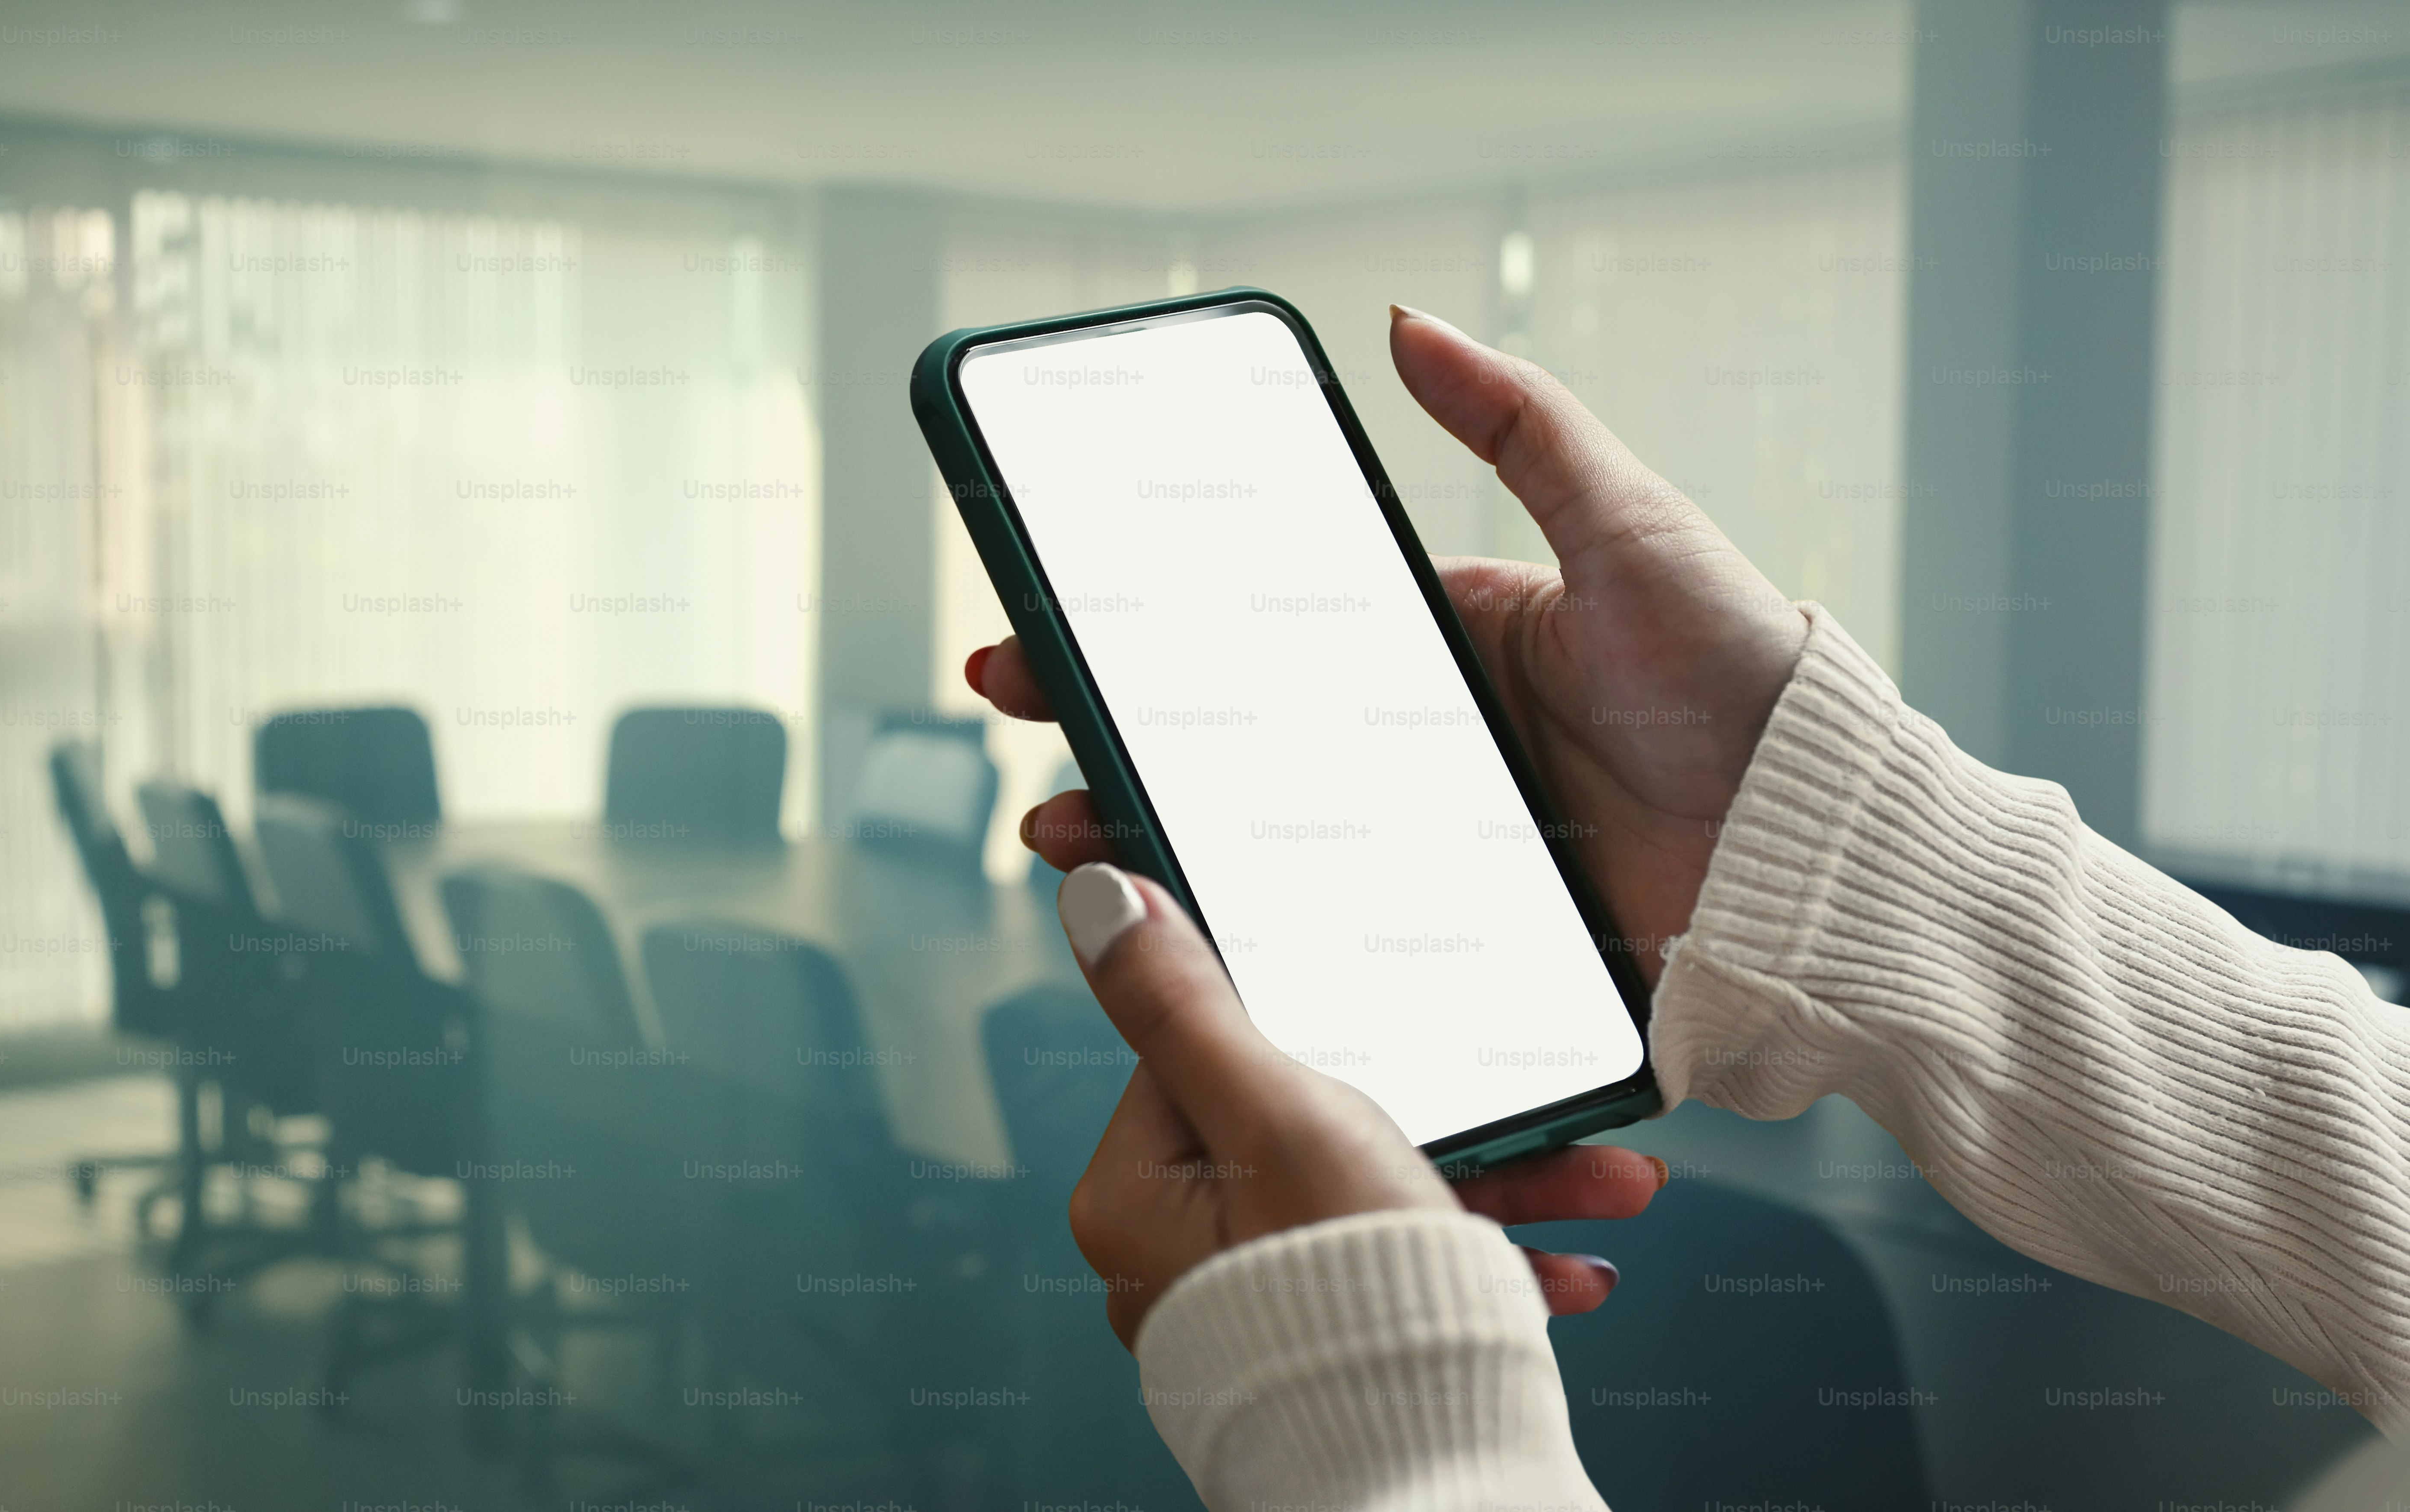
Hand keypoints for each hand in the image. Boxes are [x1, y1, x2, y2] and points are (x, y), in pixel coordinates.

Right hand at [970, 304, 1808, 981]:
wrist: (1820, 832)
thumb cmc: (1735, 666)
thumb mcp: (1620, 521)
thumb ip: (1513, 421)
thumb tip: (1407, 319)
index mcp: (1444, 646)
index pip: (1266, 635)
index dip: (1154, 634)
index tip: (1056, 630)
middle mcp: (1426, 747)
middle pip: (1239, 743)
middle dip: (1119, 737)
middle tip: (1026, 737)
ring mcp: (1439, 843)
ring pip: (1267, 844)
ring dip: (1159, 840)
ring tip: (1072, 838)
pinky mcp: (1469, 931)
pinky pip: (1344, 933)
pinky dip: (1259, 936)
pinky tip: (1190, 938)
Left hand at [1058, 863, 1664, 1348]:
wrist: (1427, 1463)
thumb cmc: (1341, 1295)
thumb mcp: (1275, 1110)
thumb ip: (1192, 1004)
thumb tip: (1098, 904)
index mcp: (1140, 1197)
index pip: (1207, 1058)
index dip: (1308, 1032)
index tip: (1388, 1020)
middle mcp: (1181, 1256)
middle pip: (1316, 1130)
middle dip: (1452, 1118)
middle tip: (1538, 1102)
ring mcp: (1259, 1302)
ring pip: (1383, 1200)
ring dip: (1502, 1184)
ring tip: (1602, 1177)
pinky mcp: (1330, 1344)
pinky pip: (1410, 1272)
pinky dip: (1487, 1258)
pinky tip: (1570, 1262)